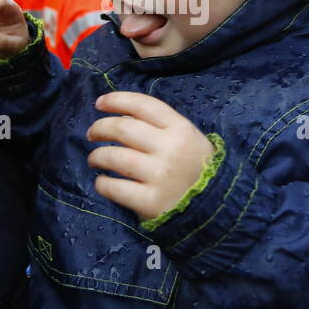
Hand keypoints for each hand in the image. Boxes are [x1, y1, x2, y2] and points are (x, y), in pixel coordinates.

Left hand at [86, 92, 216, 221]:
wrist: (216, 208)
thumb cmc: (196, 169)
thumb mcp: (188, 139)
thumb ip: (162, 126)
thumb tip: (121, 116)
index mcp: (181, 129)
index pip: (143, 105)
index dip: (116, 100)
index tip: (99, 103)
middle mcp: (170, 149)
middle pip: (123, 127)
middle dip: (100, 128)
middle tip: (92, 134)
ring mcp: (160, 175)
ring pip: (114, 156)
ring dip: (96, 156)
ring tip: (94, 160)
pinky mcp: (150, 202)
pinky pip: (114, 187)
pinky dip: (102, 183)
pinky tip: (103, 182)